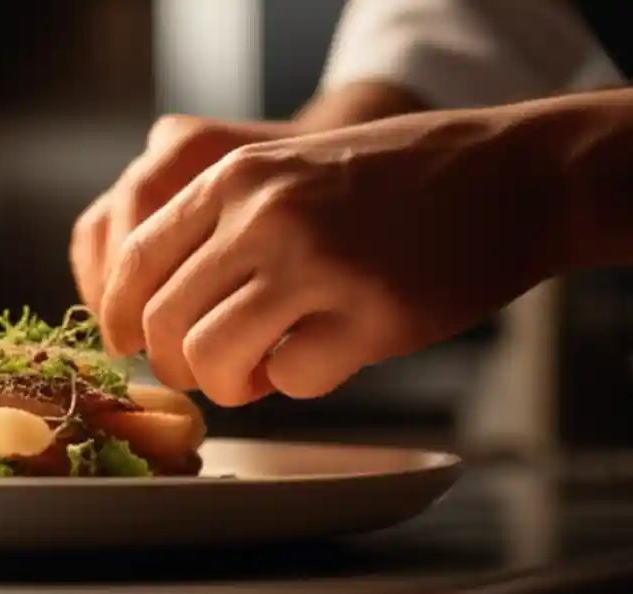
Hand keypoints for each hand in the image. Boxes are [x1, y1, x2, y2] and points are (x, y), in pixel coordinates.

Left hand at [98, 107, 563, 404]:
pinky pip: (289, 381)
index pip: (134, 261)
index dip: (120, 316)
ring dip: (229, 384)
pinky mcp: (371, 316)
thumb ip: (222, 226)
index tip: (130, 345)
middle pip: (164, 323)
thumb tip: (157, 313)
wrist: (512, 175)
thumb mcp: (289, 171)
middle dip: (176, 366)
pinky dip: (297, 381)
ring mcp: (317, 264)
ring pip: (212, 359)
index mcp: (236, 178)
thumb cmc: (397, 182)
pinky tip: (327, 353)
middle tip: (211, 370)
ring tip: (262, 370)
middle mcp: (264, 215)